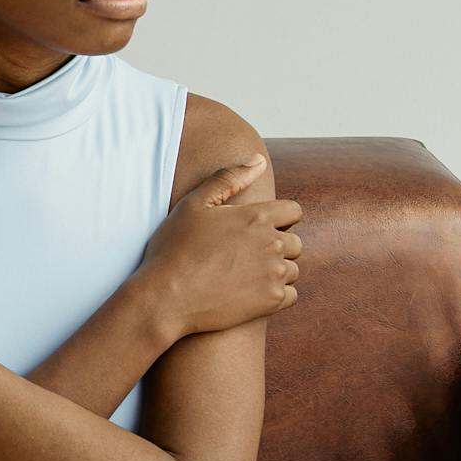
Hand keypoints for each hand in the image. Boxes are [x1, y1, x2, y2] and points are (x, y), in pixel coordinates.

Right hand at [138, 154, 302, 340]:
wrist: (166, 298)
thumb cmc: (175, 249)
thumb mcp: (194, 204)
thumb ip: (228, 179)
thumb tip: (259, 160)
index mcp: (256, 217)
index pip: (294, 211)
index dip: (280, 219)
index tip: (261, 230)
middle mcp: (272, 243)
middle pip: (295, 243)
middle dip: (277, 248)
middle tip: (246, 257)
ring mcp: (274, 273)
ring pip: (292, 270)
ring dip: (276, 272)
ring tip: (245, 277)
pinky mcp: (272, 300)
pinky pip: (291, 296)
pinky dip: (276, 296)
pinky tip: (252, 295)